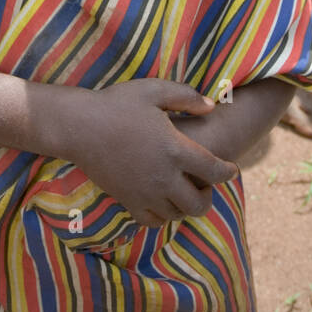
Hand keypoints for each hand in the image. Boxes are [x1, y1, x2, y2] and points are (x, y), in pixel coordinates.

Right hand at [65, 79, 238, 227]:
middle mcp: (163, 177)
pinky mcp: (127, 201)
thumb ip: (186, 97)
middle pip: (199, 204)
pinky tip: (161, 200)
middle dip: (209, 197)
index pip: (214, 170)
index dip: (228, 172)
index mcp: (175, 149)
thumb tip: (211, 106)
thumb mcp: (154, 90)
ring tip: (183, 191)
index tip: (231, 169)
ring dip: (185, 206)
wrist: (79, 126)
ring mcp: (145, 193)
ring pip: (177, 215)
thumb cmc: (117, 104)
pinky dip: (163, 216)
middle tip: (205, 185)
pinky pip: (153, 221)